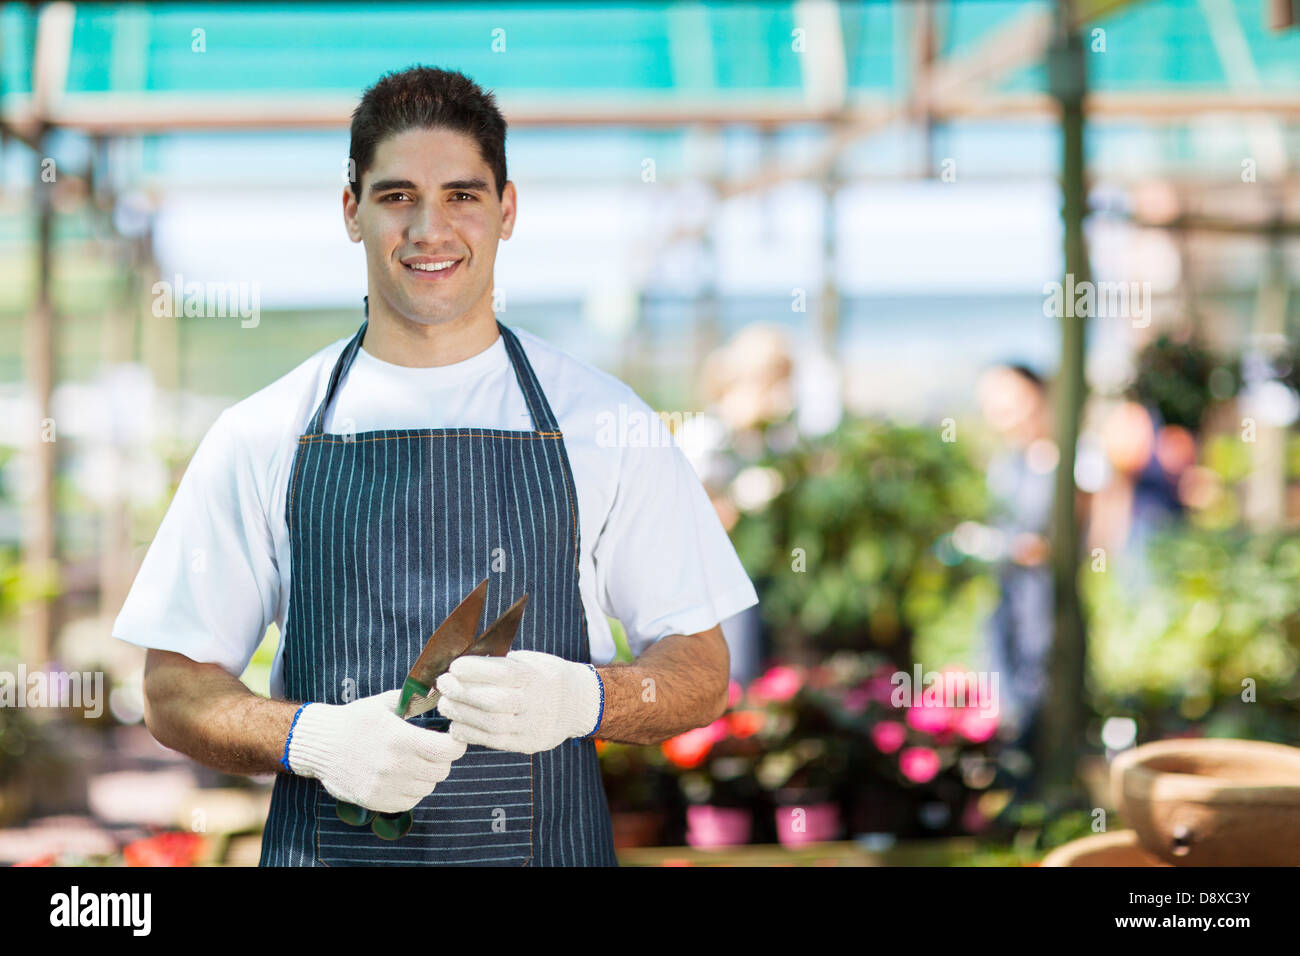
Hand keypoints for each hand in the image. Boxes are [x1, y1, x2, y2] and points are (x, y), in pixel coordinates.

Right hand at [286, 689, 467, 812]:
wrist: (320, 744)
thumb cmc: (354, 720)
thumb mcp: (384, 703)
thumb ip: (415, 700)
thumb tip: (440, 692)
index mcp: (400, 738)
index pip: (447, 750)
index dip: (456, 744)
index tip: (453, 738)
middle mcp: (394, 765)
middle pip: (441, 770)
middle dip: (441, 759)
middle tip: (431, 749)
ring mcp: (384, 786)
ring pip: (427, 787)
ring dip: (426, 776)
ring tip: (413, 761)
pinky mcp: (376, 801)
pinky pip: (410, 801)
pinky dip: (411, 790)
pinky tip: (401, 776)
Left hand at [435, 650, 600, 753]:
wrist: (578, 703)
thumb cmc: (545, 676)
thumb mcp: (531, 661)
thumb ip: (501, 665)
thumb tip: (461, 666)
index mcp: (536, 676)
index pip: (502, 673)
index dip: (474, 670)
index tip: (454, 666)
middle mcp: (536, 702)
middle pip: (493, 701)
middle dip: (462, 693)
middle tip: (443, 685)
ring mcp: (532, 726)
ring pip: (491, 724)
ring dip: (461, 714)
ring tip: (445, 704)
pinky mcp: (527, 744)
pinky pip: (493, 742)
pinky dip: (470, 734)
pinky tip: (456, 725)